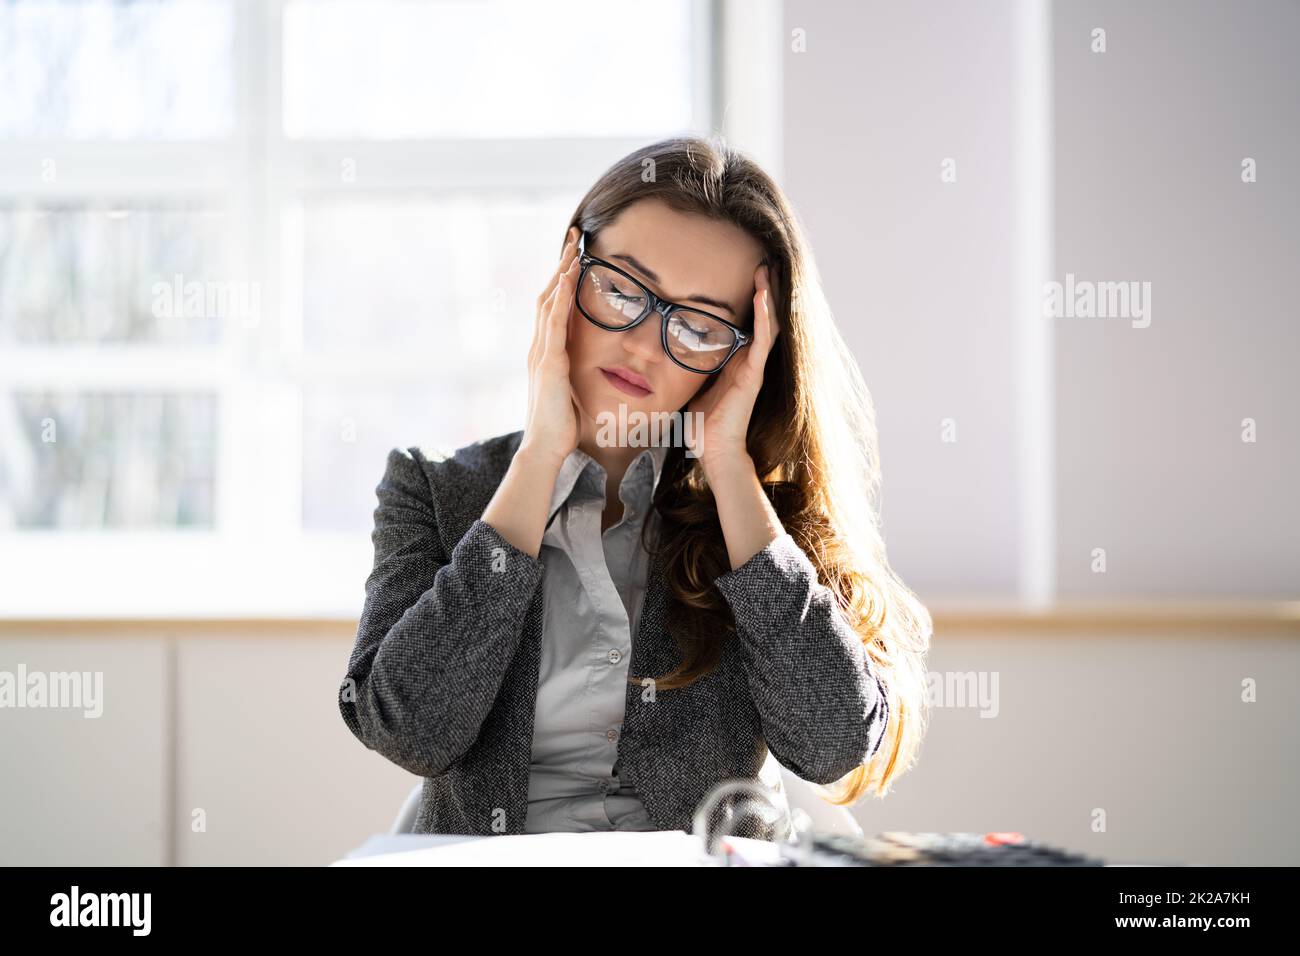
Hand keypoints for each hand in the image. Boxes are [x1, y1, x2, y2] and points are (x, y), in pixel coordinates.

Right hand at [520, 227, 582, 470]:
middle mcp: (539, 347)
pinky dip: (561, 296)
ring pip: (548, 302)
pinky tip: (570, 277)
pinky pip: (554, 321)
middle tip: (573, 239)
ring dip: (561, 272)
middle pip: (546, 295)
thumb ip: (574, 374)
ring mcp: (541, 352)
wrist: (545, 447)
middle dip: (560, 265)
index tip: (574, 257)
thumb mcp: (570, 391)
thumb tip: (587, 366)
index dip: (562, 281)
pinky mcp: (549, 362)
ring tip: (574, 248)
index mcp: (545, 353)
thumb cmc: (561, 425)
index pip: (551, 307)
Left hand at [687, 263, 780, 470]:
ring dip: (767, 297)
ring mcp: (753, 368)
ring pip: (768, 325)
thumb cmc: (701, 425)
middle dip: (763, 291)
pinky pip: (762, 342)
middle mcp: (748, 362)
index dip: (749, 301)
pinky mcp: (753, 376)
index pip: (747, 324)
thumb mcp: (690, 386)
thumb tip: (662, 354)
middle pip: (762, 319)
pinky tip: (762, 298)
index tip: (746, 276)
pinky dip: (764, 318)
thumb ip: (686, 368)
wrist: (712, 450)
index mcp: (735, 363)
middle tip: (762, 264)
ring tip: (766, 271)